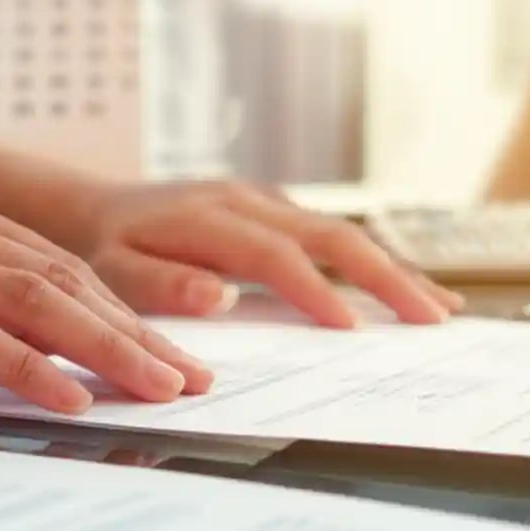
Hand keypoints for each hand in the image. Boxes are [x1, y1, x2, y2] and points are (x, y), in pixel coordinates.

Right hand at [0, 185, 211, 411]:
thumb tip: (48, 353)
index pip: (59, 267)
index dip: (122, 314)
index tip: (170, 356)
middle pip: (61, 280)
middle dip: (134, 334)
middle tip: (189, 378)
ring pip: (30, 300)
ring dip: (104, 349)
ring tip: (157, 389)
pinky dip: (28, 366)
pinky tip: (70, 397)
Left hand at [73, 182, 464, 327]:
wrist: (90, 208)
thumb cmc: (99, 250)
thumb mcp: (110, 272)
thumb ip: (161, 284)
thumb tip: (220, 295)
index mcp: (207, 217)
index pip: (274, 256)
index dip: (314, 291)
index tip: (352, 330)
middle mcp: (244, 200)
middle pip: (328, 235)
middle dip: (384, 277)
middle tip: (431, 319)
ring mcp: (262, 201)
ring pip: (339, 232)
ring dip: (391, 268)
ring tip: (439, 308)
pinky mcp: (270, 209)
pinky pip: (328, 233)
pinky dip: (370, 259)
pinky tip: (402, 284)